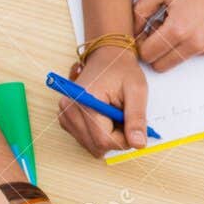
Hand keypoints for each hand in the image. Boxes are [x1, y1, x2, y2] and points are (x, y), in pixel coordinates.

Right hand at [58, 43, 149, 157]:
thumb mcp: (137, 90)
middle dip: (116, 138)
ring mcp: (65, 114)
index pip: (104, 140)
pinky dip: (99, 134)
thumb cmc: (122, 70)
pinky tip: (105, 118)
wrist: (107, 57)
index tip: (134, 128)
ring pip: (91, 146)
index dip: (124, 140)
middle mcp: (69, 108)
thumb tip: (138, 144)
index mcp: (85, 100)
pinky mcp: (66, 119)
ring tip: (114, 115)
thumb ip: (137, 119)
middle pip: (96, 146)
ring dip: (108, 137)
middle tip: (124, 117)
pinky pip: (86, 140)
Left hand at [134, 0, 203, 73]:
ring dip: (174, 47)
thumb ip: (140, 10)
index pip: (147, 55)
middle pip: (161, 65)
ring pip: (178, 61)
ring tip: (181, 23)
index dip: (142, 44)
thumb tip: (133, 31)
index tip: (146, 32)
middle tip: (161, 29)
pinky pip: (197, 54)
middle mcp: (195, 43)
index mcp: (178, 29)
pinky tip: (198, 23)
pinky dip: (192, 43)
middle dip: (156, 50)